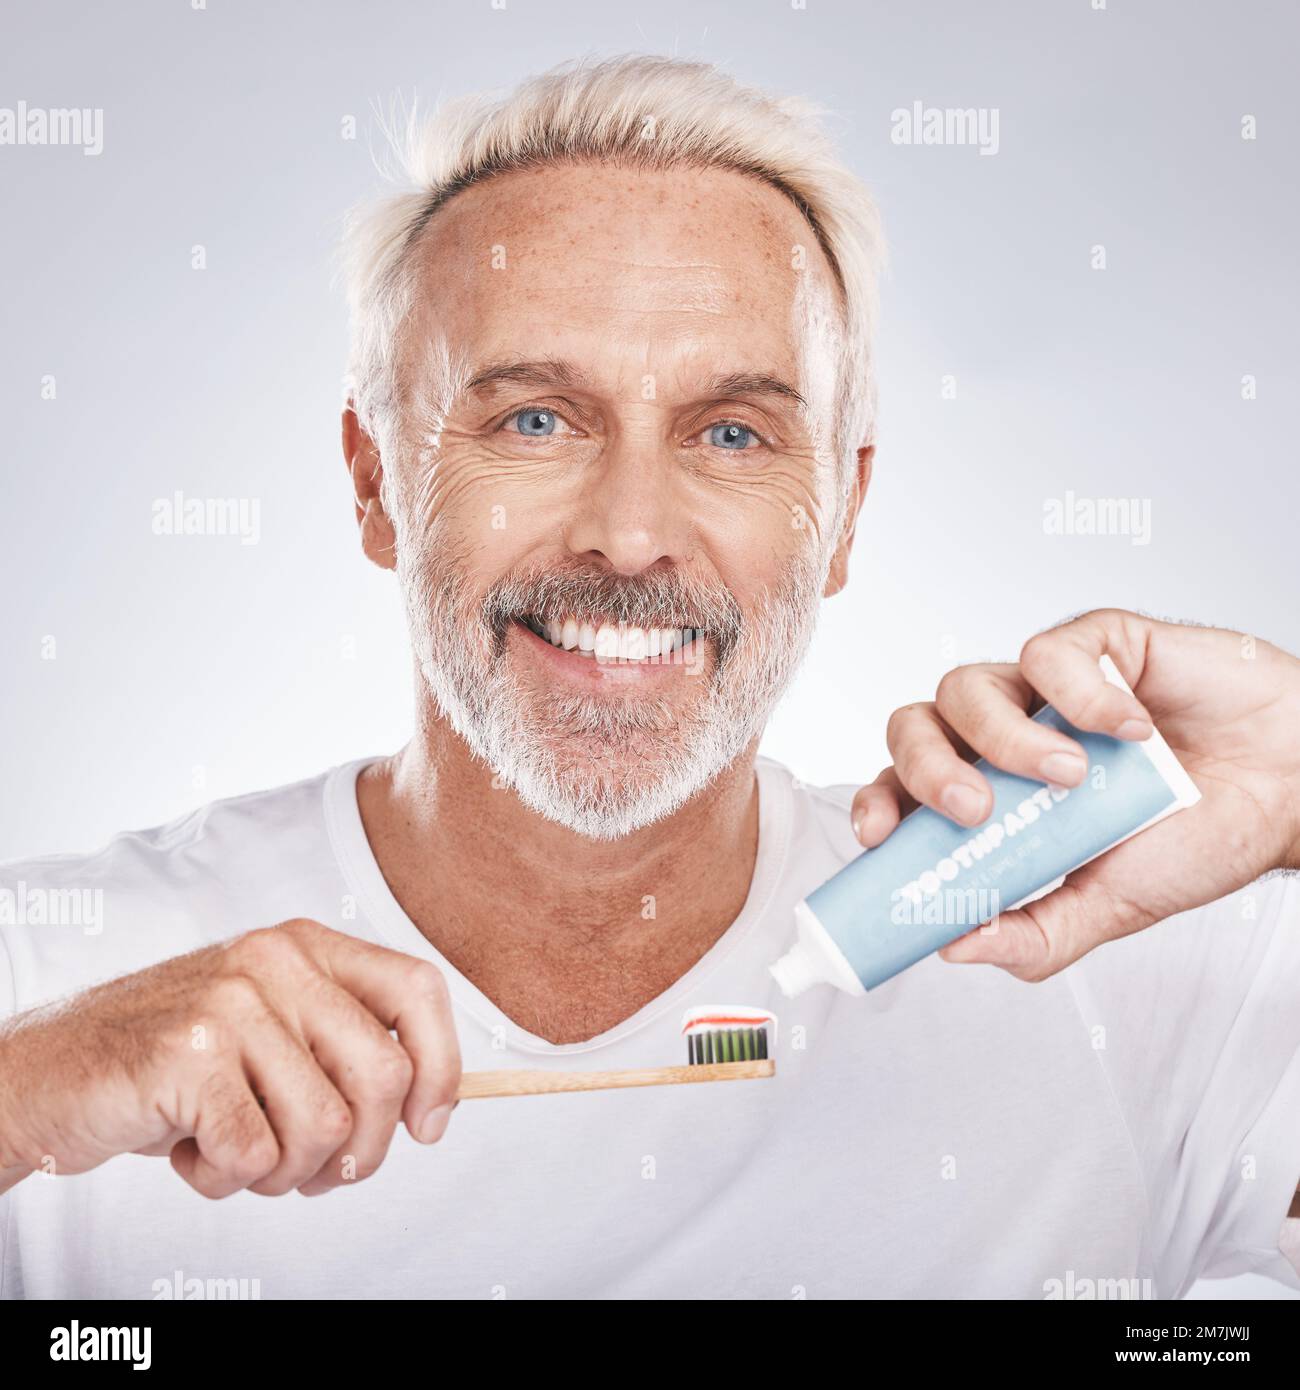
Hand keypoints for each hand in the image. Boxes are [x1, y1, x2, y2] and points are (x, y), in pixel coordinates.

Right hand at [0, 919, 460, 1197]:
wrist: (51, 1073)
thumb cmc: (178, 1066)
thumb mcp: (275, 1035)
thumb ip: (347, 1051)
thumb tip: (435, 1106)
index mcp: (309, 945)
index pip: (418, 990)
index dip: (441, 1066)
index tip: (428, 1126)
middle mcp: (277, 958)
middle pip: (382, 1076)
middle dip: (358, 1151)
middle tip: (310, 1170)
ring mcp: (232, 1001)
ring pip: (325, 1128)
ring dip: (284, 1171)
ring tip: (237, 1151)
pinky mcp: (188, 1055)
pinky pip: (256, 1155)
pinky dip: (227, 1179)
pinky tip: (191, 1150)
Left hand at [852, 609, 1299, 979]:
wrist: (1292, 792)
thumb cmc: (1196, 838)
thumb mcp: (1108, 906)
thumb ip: (1035, 934)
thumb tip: (953, 946)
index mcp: (990, 792)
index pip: (901, 787)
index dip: (877, 803)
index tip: (880, 835)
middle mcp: (1002, 736)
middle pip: (913, 728)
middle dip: (925, 769)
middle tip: (975, 810)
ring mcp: (1042, 689)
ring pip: (965, 686)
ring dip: (1003, 736)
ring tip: (1070, 777)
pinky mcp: (1094, 646)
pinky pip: (1049, 650)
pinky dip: (1080, 691)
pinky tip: (1131, 729)